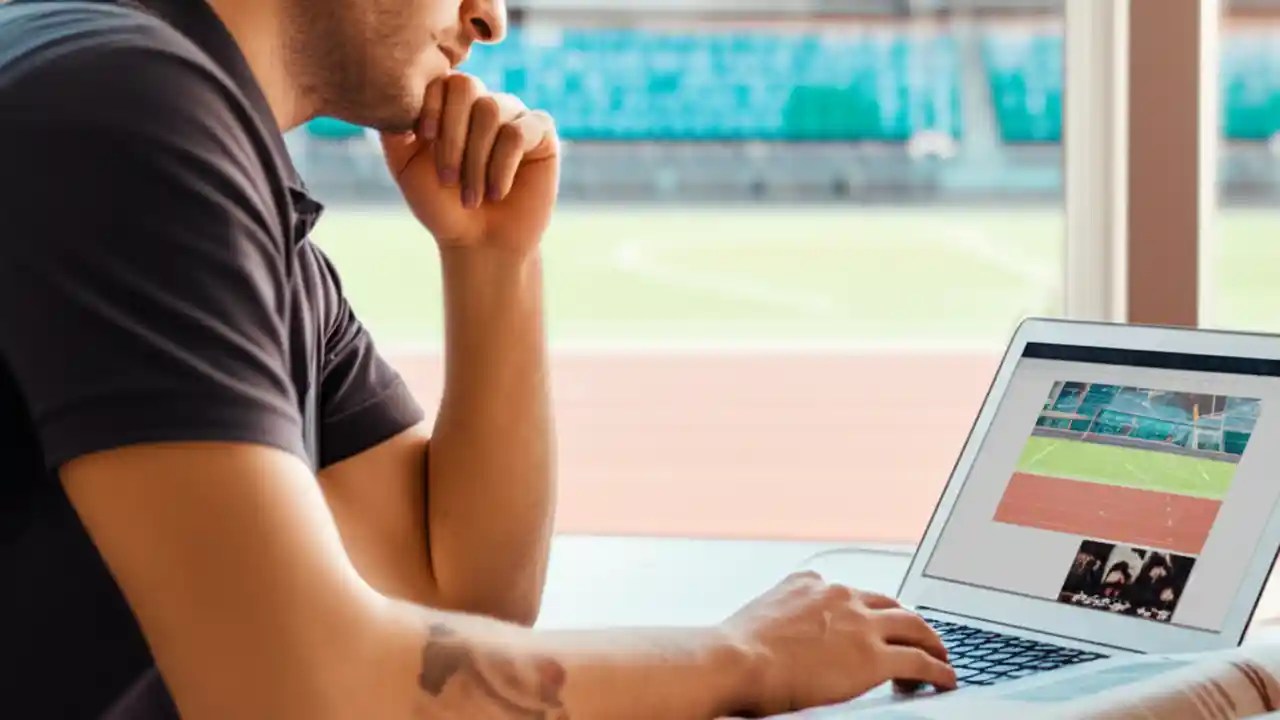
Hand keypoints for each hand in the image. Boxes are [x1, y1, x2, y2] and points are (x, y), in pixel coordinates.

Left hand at [382, 73, 558, 250]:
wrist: (479, 242)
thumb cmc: (441, 205)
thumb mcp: (405, 167)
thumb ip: (393, 130)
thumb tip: (392, 98)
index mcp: (449, 103)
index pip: (439, 79)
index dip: (430, 106)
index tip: (422, 139)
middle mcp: (482, 101)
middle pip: (466, 87)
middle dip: (452, 136)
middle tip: (447, 180)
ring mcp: (514, 113)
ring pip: (491, 111)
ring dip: (476, 160)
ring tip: (472, 197)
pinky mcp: (540, 132)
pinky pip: (518, 133)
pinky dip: (502, 166)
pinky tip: (497, 192)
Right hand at [721, 571, 955, 715]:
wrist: (737, 660)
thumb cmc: (736, 649)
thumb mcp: (760, 612)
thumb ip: (782, 610)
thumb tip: (778, 627)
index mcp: (812, 585)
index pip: (854, 593)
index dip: (871, 611)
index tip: (877, 624)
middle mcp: (841, 596)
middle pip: (891, 605)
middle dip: (910, 622)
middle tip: (922, 638)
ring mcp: (860, 625)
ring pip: (914, 627)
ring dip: (932, 643)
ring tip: (942, 659)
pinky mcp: (872, 657)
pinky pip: (919, 662)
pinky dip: (939, 670)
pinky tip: (946, 680)